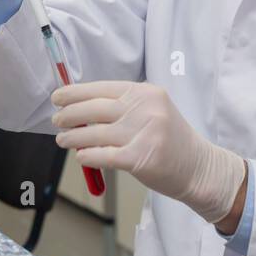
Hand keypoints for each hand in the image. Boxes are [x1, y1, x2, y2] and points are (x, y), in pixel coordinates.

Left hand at [52, 81, 246, 225]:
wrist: (199, 167)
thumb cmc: (170, 140)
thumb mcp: (152, 112)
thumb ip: (122, 108)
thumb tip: (80, 108)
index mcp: (146, 93)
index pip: (102, 88)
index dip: (76, 93)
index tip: (58, 97)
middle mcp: (146, 109)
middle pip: (95, 108)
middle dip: (69, 114)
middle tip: (56, 120)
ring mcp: (145, 133)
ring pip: (95, 133)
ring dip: (73, 137)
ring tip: (62, 140)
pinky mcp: (142, 158)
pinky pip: (104, 155)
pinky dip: (88, 156)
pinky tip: (81, 156)